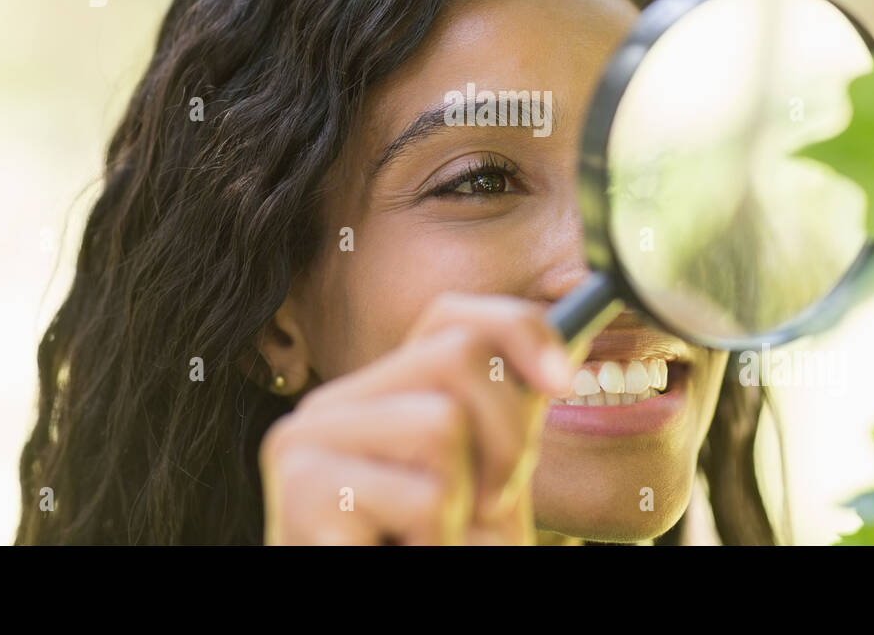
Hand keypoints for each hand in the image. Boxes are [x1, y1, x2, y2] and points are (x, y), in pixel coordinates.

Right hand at [258, 292, 575, 543]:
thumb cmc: (435, 557)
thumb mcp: (485, 485)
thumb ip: (507, 418)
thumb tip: (571, 336)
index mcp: (374, 397)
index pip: (451, 317)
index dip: (518, 329)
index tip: (565, 380)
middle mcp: (331, 405)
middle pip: (456, 352)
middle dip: (507, 434)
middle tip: (488, 508)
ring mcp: (307, 442)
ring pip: (441, 420)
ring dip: (466, 503)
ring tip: (436, 540)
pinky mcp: (302, 490)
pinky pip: (425, 496)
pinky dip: (440, 543)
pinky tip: (401, 556)